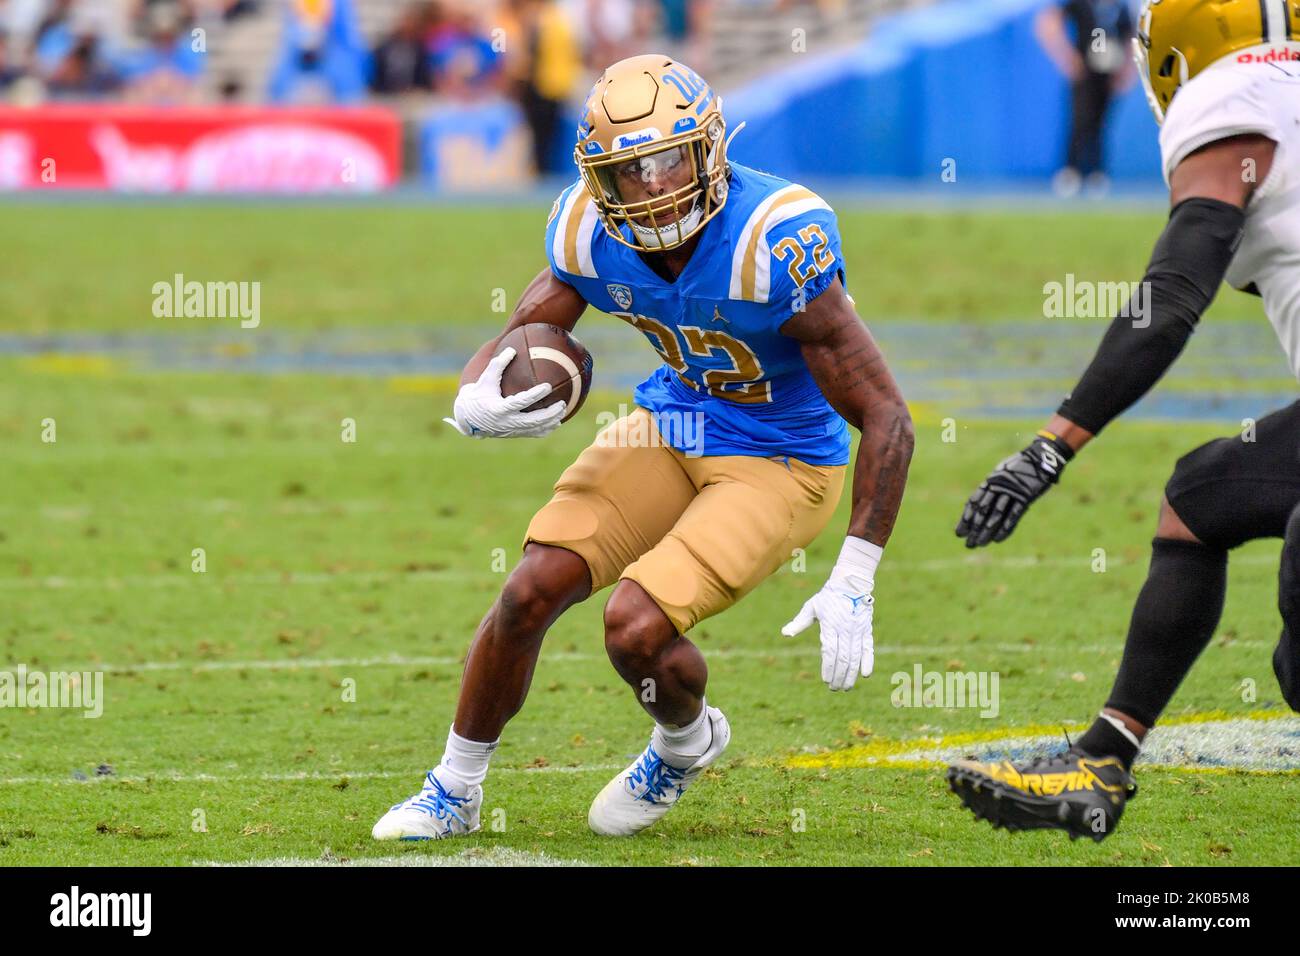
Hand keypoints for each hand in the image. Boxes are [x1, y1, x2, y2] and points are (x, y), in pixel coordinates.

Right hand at [443, 347, 566, 438]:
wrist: (468, 418)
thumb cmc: (478, 394)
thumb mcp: (485, 378)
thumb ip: (498, 364)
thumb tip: (512, 349)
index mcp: (499, 408)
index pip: (521, 402)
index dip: (535, 395)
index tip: (548, 386)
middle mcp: (507, 422)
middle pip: (533, 420)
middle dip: (550, 413)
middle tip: (562, 403)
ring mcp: (512, 430)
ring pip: (536, 429)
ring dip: (551, 421)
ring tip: (563, 410)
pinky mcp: (515, 434)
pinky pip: (533, 434)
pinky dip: (546, 429)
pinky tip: (556, 422)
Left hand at [781, 537, 879, 691]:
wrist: (851, 584)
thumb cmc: (827, 598)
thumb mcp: (811, 608)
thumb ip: (799, 622)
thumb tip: (785, 634)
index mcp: (830, 625)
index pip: (830, 651)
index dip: (828, 667)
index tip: (826, 680)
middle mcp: (845, 629)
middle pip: (843, 658)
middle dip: (839, 676)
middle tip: (834, 688)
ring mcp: (857, 630)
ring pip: (855, 656)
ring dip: (851, 674)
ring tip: (846, 687)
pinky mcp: (867, 630)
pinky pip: (869, 648)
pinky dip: (868, 662)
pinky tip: (865, 675)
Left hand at [956, 431, 1073, 547]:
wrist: (1040, 457)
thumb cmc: (1019, 466)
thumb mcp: (1001, 473)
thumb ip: (992, 487)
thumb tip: (979, 503)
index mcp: (990, 481)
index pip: (974, 502)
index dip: (966, 518)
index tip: (959, 532)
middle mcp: (998, 486)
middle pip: (983, 510)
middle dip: (974, 528)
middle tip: (968, 543)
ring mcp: (1012, 491)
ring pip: (996, 514)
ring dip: (987, 530)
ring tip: (980, 543)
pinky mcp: (1026, 497)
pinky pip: (1014, 514)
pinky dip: (1006, 528)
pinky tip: (998, 539)